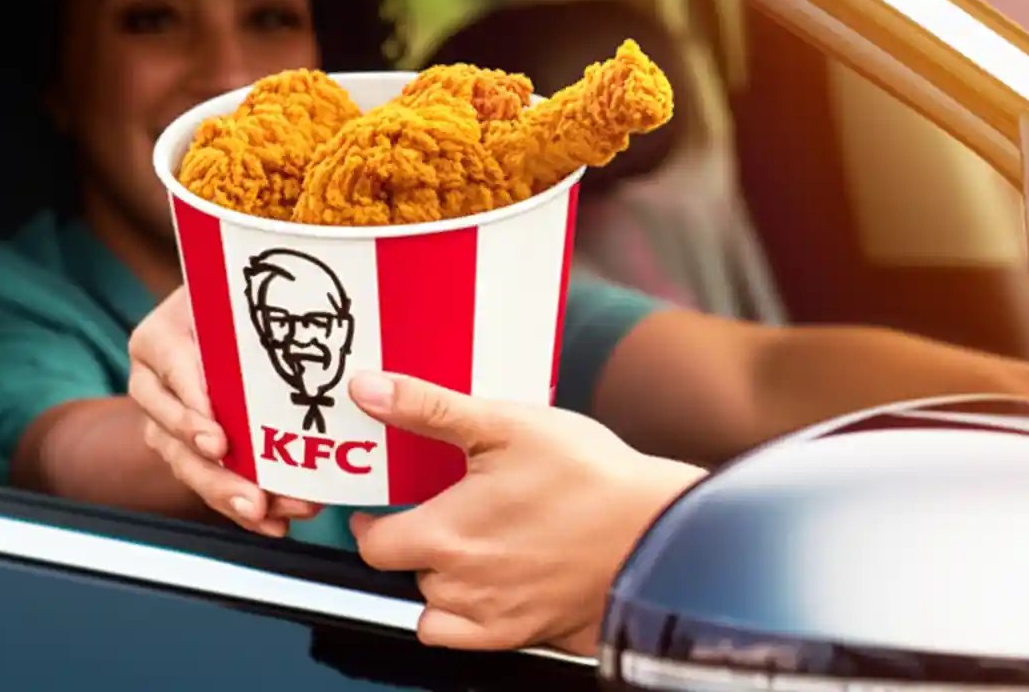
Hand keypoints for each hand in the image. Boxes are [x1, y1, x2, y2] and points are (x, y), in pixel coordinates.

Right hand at [128, 286, 321, 535]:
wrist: (227, 307)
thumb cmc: (236, 295)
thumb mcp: (236, 290)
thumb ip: (259, 305)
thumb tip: (311, 317)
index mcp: (158, 340)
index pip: (172, 374)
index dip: (193, 411)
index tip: (219, 442)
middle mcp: (154, 383)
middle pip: (172, 435)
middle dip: (214, 473)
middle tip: (252, 497)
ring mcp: (168, 419)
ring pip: (188, 466)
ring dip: (231, 495)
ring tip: (269, 515)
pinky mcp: (190, 445)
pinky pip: (209, 479)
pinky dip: (240, 504)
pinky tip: (272, 522)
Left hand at [345, 371, 705, 655]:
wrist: (659, 534)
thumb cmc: (590, 478)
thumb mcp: (506, 424)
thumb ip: (430, 408)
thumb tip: (369, 390)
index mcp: (446, 533)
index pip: (371, 543)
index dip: (371, 522)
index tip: (382, 506)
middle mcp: (459, 585)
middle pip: (403, 572)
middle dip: (410, 543)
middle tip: (436, 513)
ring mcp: (491, 617)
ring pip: (434, 604)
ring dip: (440, 577)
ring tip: (471, 542)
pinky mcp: (522, 636)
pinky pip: (464, 637)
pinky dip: (463, 616)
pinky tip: (488, 582)